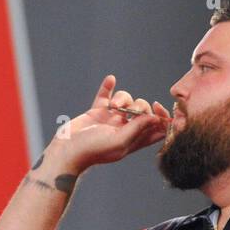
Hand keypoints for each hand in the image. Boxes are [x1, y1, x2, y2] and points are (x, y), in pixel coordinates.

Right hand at [48, 74, 171, 172]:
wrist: (68, 149)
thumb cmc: (94, 149)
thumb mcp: (119, 141)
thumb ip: (138, 128)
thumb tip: (155, 118)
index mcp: (135, 140)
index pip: (157, 129)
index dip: (161, 118)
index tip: (156, 108)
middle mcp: (126, 129)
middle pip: (143, 111)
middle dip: (139, 106)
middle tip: (129, 111)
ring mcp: (112, 120)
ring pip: (126, 101)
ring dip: (121, 99)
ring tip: (112, 106)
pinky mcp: (97, 112)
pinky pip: (106, 95)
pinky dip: (108, 87)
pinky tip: (111, 79)